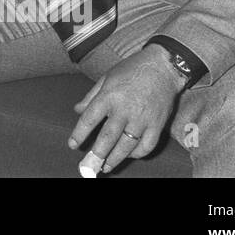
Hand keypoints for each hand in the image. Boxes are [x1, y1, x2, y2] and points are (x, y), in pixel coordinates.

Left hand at [68, 45, 183, 174]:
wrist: (162, 67)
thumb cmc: (131, 69)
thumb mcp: (106, 78)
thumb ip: (91, 96)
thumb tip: (77, 110)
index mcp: (109, 96)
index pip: (89, 119)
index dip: (79, 134)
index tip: (72, 145)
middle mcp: (124, 109)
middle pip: (107, 138)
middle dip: (97, 154)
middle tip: (89, 166)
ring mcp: (142, 119)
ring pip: (126, 145)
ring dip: (115, 158)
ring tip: (106, 167)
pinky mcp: (157, 125)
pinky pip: (146, 145)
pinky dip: (137, 153)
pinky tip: (129, 154)